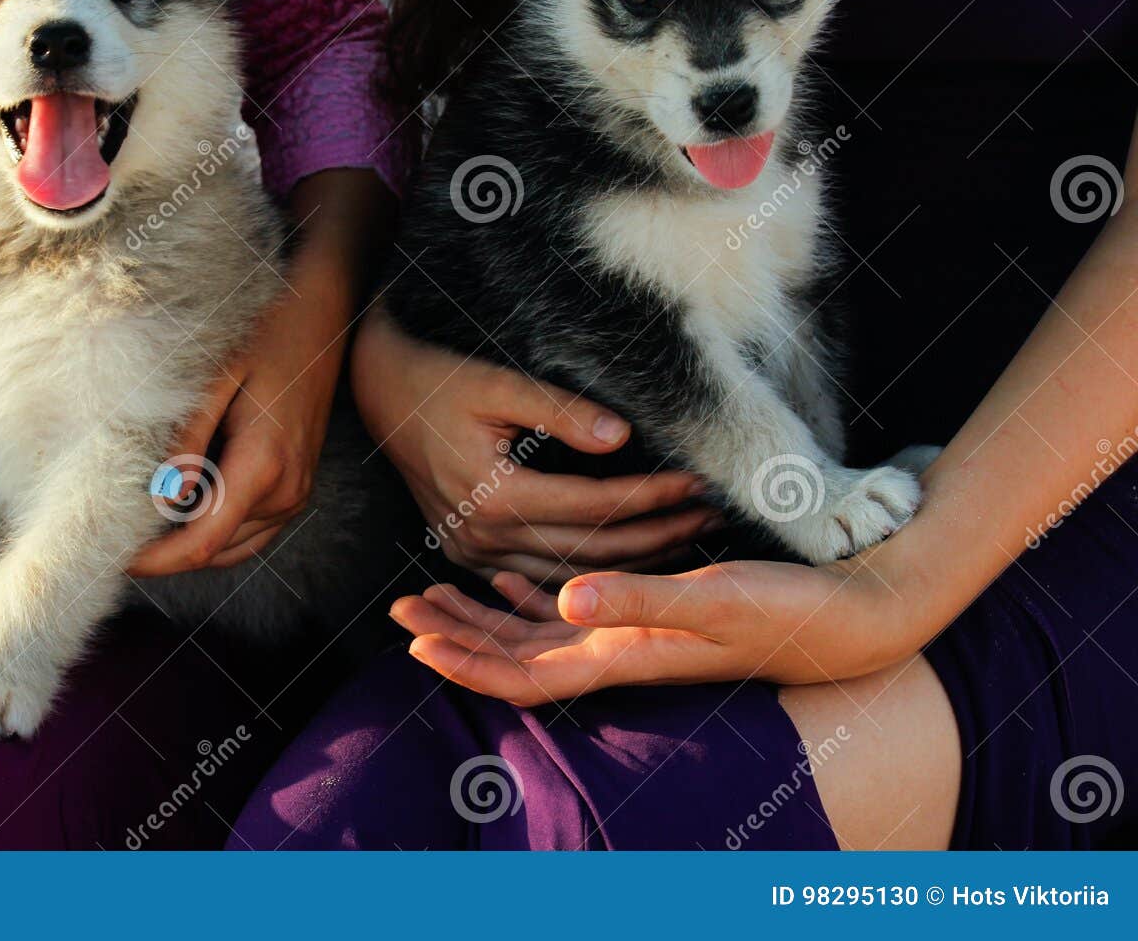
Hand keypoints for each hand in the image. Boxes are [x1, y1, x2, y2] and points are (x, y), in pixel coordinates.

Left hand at [126, 299, 342, 575]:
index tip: (113, 560)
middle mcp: (285, 492)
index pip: (201, 541)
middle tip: (114, 540)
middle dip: (164, 555)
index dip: (155, 561)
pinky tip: (179, 510)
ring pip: (231, 547)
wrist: (320, 318)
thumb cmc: (266, 335)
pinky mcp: (295, 488)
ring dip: (187, 545)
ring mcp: (295, 494)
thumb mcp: (216, 377)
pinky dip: (212, 532)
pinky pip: (249, 531)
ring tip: (139, 528)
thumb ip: (188, 439)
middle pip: (214, 552)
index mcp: (263, 466)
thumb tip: (162, 498)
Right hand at [350, 309, 719, 581]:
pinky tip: (632, 556)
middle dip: (659, 534)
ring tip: (688, 536)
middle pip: (592, 549)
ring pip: (571, 571)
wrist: (379, 392)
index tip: (700, 480)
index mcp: (495, 496)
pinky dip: (591, 568)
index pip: (596, 505)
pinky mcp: (469, 552)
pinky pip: (541, 573)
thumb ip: (558, 409)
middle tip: (714, 515)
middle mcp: (484, 535)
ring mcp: (474, 551)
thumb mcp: (496, 382)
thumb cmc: (438, 379)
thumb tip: (622, 436)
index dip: (652, 495)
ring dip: (634, 559)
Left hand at [391, 546, 936, 704]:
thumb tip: (567, 602)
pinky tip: (509, 577)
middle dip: (455, 637)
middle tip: (398, 610)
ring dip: (481, 618)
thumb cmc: (789, 610)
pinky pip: (573, 613)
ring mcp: (632, 637)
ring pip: (535, 636)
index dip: (466, 661)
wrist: (852, 616)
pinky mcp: (650, 614)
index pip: (523, 674)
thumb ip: (642, 601)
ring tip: (431, 594)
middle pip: (514, 658)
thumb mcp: (716, 598)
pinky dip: (531, 598)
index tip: (414, 638)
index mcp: (621, 656)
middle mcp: (617, 654)